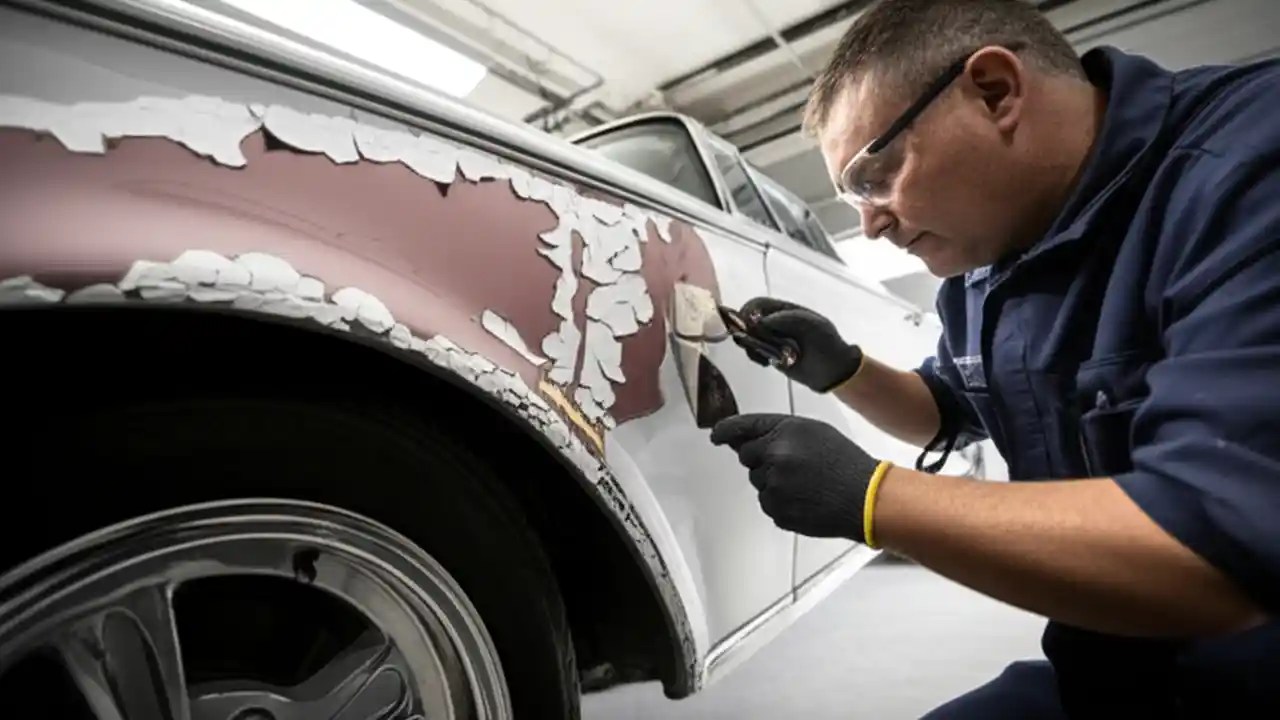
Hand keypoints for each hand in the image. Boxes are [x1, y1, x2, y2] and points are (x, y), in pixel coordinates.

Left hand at [711, 413, 882, 540]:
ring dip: (772, 481)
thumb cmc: (843, 461)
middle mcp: (774, 457)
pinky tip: (804, 498)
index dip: (725, 431)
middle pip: (746, 456)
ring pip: (757, 481)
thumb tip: (742, 438)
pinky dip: (780, 501)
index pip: (742, 428)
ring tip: (804, 483)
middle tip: (791, 464)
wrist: (865, 497)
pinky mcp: (777, 512)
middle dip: (761, 458)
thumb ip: (776, 431)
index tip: (716, 435)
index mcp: (783, 432)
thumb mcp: (812, 431)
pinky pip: (767, 503)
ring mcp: (774, 487)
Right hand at [735, 297, 862, 392]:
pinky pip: (754, 352)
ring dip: (753, 346)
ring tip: (766, 355)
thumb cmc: (825, 342)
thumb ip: (784, 319)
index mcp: (784, 310)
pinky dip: (756, 356)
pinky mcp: (769, 355)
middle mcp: (774, 322)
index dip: (748, 312)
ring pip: (748, 337)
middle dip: (747, 331)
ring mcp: (771, 339)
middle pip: (747, 321)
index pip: (757, 304)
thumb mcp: (809, 324)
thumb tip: (758, 322)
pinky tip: (768, 361)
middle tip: (755, 342)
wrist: (833, 369)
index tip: (746, 324)